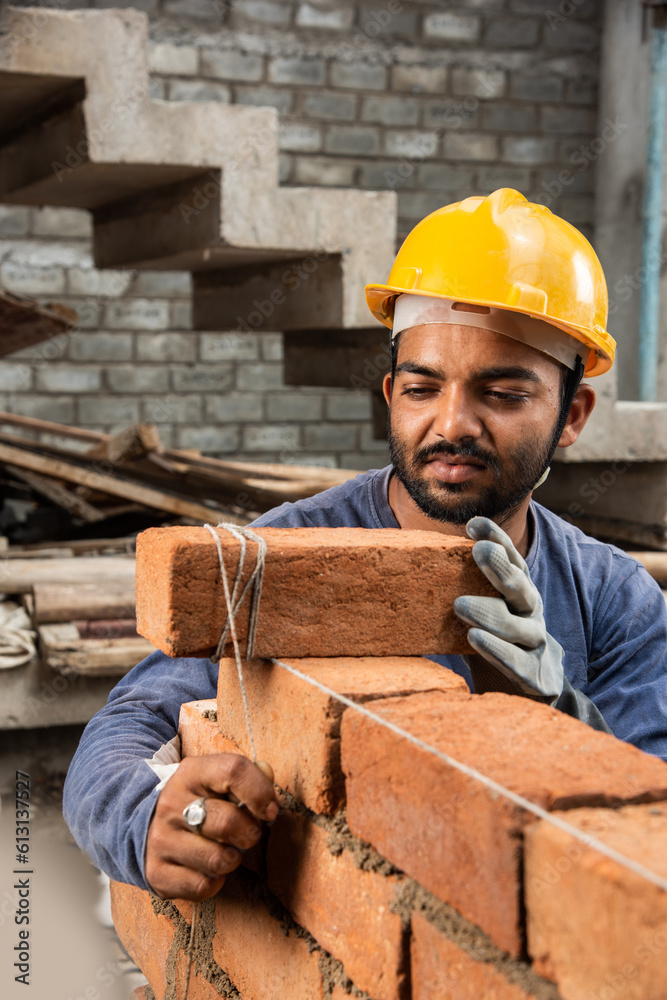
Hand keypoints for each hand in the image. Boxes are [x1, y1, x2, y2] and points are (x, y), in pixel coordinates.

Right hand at [145, 753, 277, 900]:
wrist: (147, 821)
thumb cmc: (198, 799)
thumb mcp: (217, 777)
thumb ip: (248, 775)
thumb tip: (268, 776)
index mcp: (191, 773)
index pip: (233, 771)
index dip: (260, 793)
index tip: (269, 810)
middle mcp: (171, 804)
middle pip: (228, 822)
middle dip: (250, 832)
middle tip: (247, 833)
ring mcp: (160, 839)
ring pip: (217, 859)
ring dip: (233, 859)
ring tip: (228, 850)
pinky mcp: (156, 872)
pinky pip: (202, 886)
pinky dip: (215, 882)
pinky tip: (210, 868)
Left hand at [453, 516, 564, 703]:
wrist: (531, 687)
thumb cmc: (496, 639)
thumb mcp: (483, 609)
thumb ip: (462, 586)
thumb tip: (415, 559)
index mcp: (519, 591)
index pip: (512, 559)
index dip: (497, 539)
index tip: (474, 525)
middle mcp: (531, 612)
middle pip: (520, 586)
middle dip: (499, 567)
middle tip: (477, 552)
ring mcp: (535, 643)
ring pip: (517, 626)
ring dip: (489, 612)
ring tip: (460, 605)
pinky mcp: (536, 676)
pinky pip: (516, 662)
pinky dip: (496, 650)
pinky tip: (474, 638)